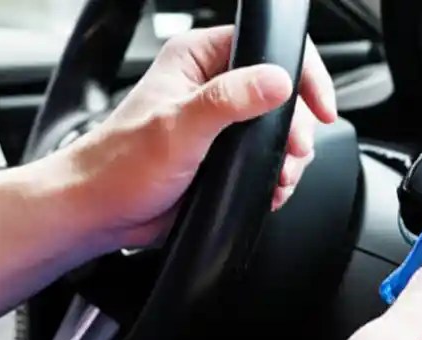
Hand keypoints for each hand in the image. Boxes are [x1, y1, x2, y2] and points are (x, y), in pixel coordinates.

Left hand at [52, 26, 336, 251]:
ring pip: (279, 128)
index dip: (302, 73)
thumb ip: (229, 100)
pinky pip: (266, 157)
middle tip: (296, 150)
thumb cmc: (120, 165)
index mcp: (197, 59)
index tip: (319, 106)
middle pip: (282, 91)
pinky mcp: (223, 154)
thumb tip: (276, 81)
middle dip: (297, 127)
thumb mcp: (179, 128)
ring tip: (280, 176)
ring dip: (289, 156)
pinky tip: (269, 187)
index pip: (266, 45)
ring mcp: (219, 121)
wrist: (102, 212)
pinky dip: (276, 175)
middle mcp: (210, 84)